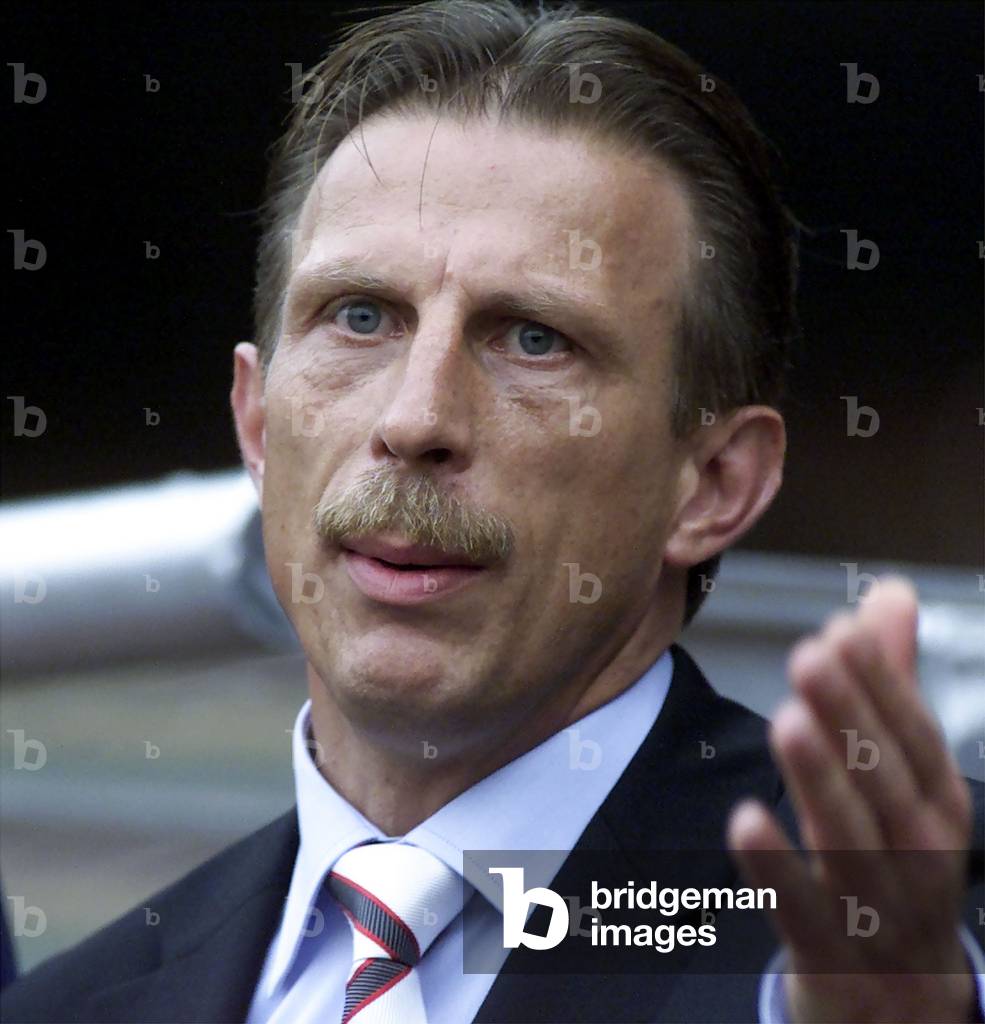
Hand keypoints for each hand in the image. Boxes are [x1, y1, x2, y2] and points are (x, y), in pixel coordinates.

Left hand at [726, 575, 975, 1022]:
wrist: (905, 1004)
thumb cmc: (897, 860)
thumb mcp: (903, 775)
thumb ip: (889, 684)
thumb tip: (886, 593)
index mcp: (936, 805)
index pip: (915, 740)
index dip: (883, 686)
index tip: (842, 630)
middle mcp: (918, 854)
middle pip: (886, 783)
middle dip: (853, 719)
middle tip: (812, 656)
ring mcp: (878, 910)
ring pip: (852, 842)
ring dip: (823, 782)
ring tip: (789, 721)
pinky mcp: (830, 955)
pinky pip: (803, 914)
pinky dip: (778, 870)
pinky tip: (746, 820)